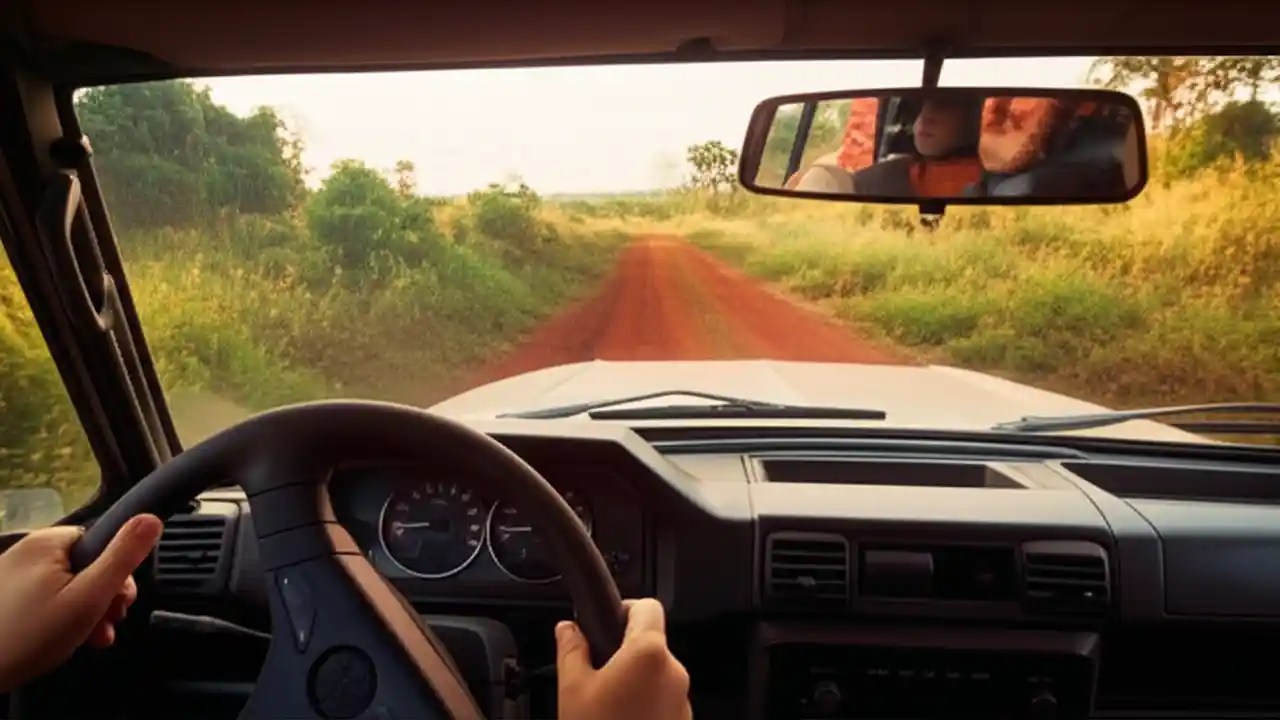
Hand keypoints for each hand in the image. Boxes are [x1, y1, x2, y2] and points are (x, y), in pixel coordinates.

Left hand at [0, 514, 163, 691]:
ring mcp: (12, 575)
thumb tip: (151, 518)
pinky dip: (60, 616)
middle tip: (104, 625)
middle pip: (87, 566)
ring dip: (86, 611)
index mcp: (49, 541)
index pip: (102, 541)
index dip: (119, 572)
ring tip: (88, 638)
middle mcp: (28, 551)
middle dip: (104, 598)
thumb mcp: (88, 597)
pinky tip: (65, 638)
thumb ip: (122, 558)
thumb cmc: (31, 636)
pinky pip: (45, 598)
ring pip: (68, 585)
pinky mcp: (4, 597)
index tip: (120, 603)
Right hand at [556, 598, 691, 719]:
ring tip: (604, 706)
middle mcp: (674, 673)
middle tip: (594, 673)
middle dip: (623, 653)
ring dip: (633, 682)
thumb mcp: (572, 689)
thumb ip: (571, 649)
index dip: (624, 608)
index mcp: (648, 654)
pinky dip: (644, 705)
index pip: (647, 606)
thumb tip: (568, 629)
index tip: (605, 621)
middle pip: (650, 643)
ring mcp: (682, 702)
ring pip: (656, 675)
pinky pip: (663, 702)